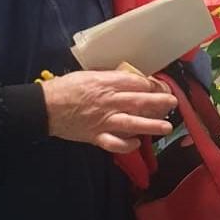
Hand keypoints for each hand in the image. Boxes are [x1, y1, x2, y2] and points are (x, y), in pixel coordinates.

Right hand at [42, 70, 176, 154]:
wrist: (46, 107)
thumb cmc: (67, 87)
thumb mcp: (90, 74)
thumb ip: (109, 78)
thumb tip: (128, 80)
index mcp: (107, 83)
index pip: (136, 83)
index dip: (151, 85)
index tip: (160, 87)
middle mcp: (109, 101)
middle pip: (139, 101)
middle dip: (159, 102)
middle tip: (173, 103)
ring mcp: (104, 121)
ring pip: (132, 123)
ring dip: (151, 125)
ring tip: (167, 126)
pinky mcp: (96, 136)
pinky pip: (115, 143)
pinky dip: (127, 145)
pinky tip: (137, 143)